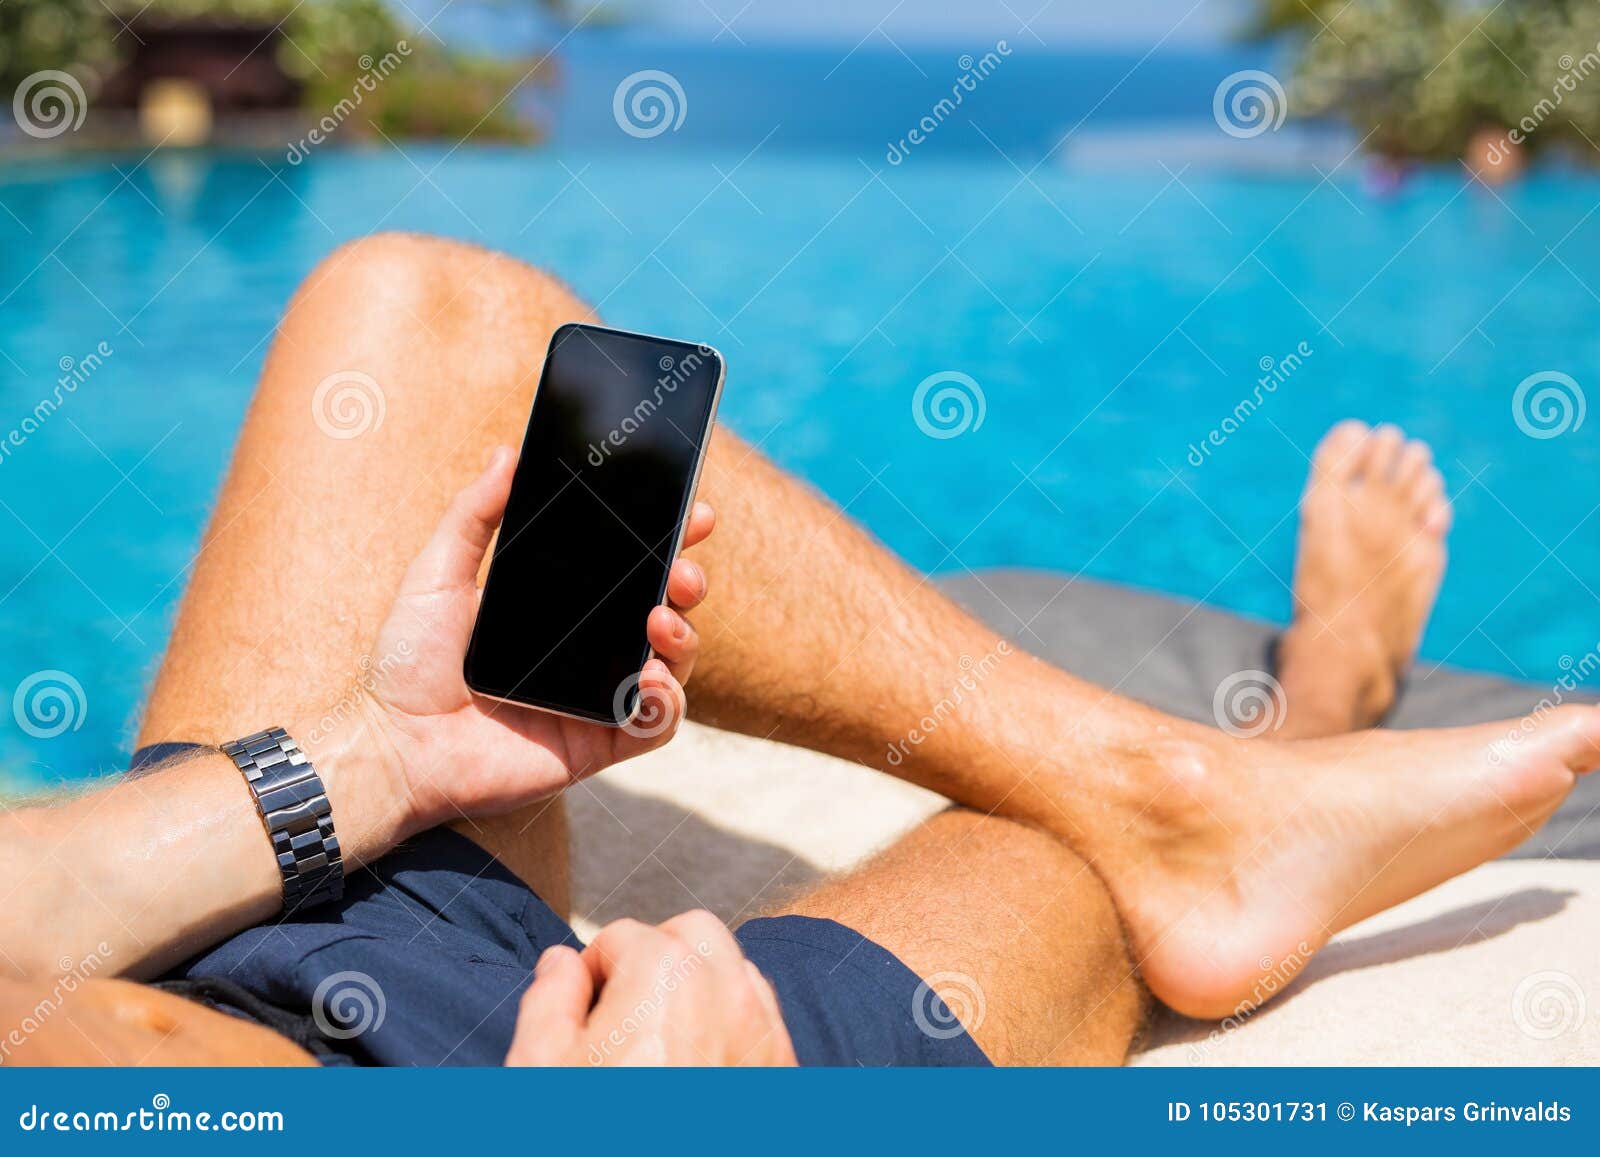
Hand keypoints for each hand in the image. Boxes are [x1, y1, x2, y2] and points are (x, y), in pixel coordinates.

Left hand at [356, 446, 714, 831]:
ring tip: (660, 622)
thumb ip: (473, 514)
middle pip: (664, 608)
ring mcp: (598, 696)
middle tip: (681, 573)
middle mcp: (587, 648)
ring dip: (685, 637)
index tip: (693, 515)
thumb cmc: (406, 663)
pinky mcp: (601, 742)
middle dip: (686, 583)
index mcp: (560, 606)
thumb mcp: (437, 574)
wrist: (394, 746)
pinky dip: (668, 700)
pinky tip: (649, 680)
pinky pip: (658, 723)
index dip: (668, 539)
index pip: (628, 565)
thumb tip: (506, 453)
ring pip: (674, 663)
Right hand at [505, 911, 796, 1066]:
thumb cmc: (593, 1139)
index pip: (620, 937)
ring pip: (734, 975)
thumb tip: (562, 963)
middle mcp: (727, 988)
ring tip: (658, 1048)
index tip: (581, 1023)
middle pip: (690, 937)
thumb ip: (548, 1001)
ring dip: (699, 989)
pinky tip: (697, 1076)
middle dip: (655, 960)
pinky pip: (762, 1024)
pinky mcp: (787, 1075)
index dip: (590, 978)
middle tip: (621, 1019)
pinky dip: (733, 1029)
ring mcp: (766, 1032)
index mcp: (664, 971)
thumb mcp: (539, 1072)